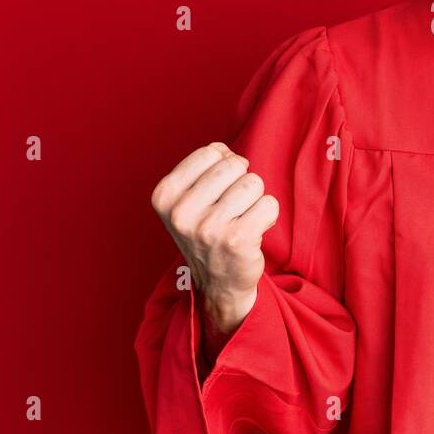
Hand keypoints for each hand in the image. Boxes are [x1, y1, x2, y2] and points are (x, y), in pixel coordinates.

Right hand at [150, 142, 279, 333]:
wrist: (218, 282)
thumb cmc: (208, 231)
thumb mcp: (190, 197)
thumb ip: (205, 166)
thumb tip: (224, 150)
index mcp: (164, 195)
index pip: (210, 153)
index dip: (224, 166)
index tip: (218, 191)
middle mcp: (181, 212)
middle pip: (234, 165)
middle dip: (241, 182)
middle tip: (232, 209)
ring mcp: (208, 228)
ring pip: (254, 183)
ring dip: (255, 200)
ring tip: (241, 220)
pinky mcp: (236, 240)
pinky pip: (269, 204)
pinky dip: (268, 215)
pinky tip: (253, 232)